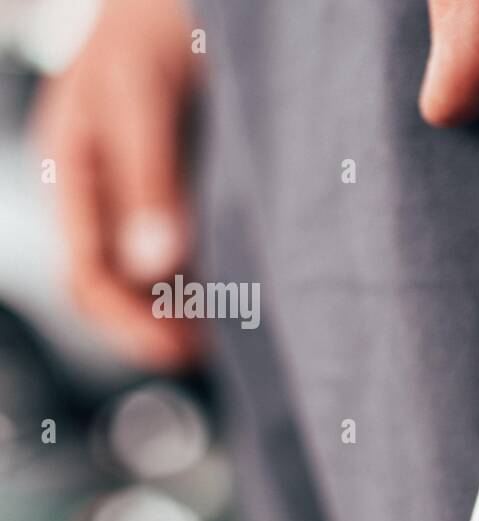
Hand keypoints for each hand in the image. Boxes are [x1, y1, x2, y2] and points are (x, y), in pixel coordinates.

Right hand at [35, 0, 203, 372]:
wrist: (173, 0)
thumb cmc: (146, 33)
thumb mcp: (140, 100)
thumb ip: (148, 179)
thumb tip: (153, 265)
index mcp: (71, 174)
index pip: (85, 273)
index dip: (124, 323)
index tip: (171, 351)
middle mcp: (101, 193)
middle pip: (117, 285)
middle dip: (153, 328)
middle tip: (204, 357)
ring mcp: (137, 193)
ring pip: (151, 275)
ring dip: (183, 312)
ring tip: (228, 341)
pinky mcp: (178, 189)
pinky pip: (185, 250)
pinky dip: (207, 281)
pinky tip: (238, 303)